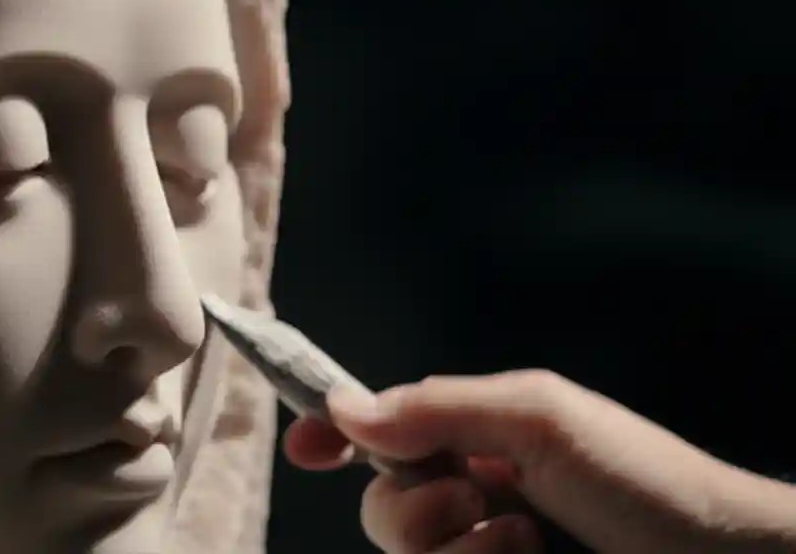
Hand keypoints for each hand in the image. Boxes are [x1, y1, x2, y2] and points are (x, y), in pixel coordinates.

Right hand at [284, 369, 795, 553]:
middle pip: (381, 504)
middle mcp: (472, 493)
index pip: (382, 429)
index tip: (302, 449)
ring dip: (458, 548)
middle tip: (474, 498)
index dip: (332, 433)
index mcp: (476, 435)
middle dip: (412, 507)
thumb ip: (437, 408)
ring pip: (406, 552)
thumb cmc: (644, 479)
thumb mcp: (538, 418)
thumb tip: (346, 407)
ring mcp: (484, 549)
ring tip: (525, 541)